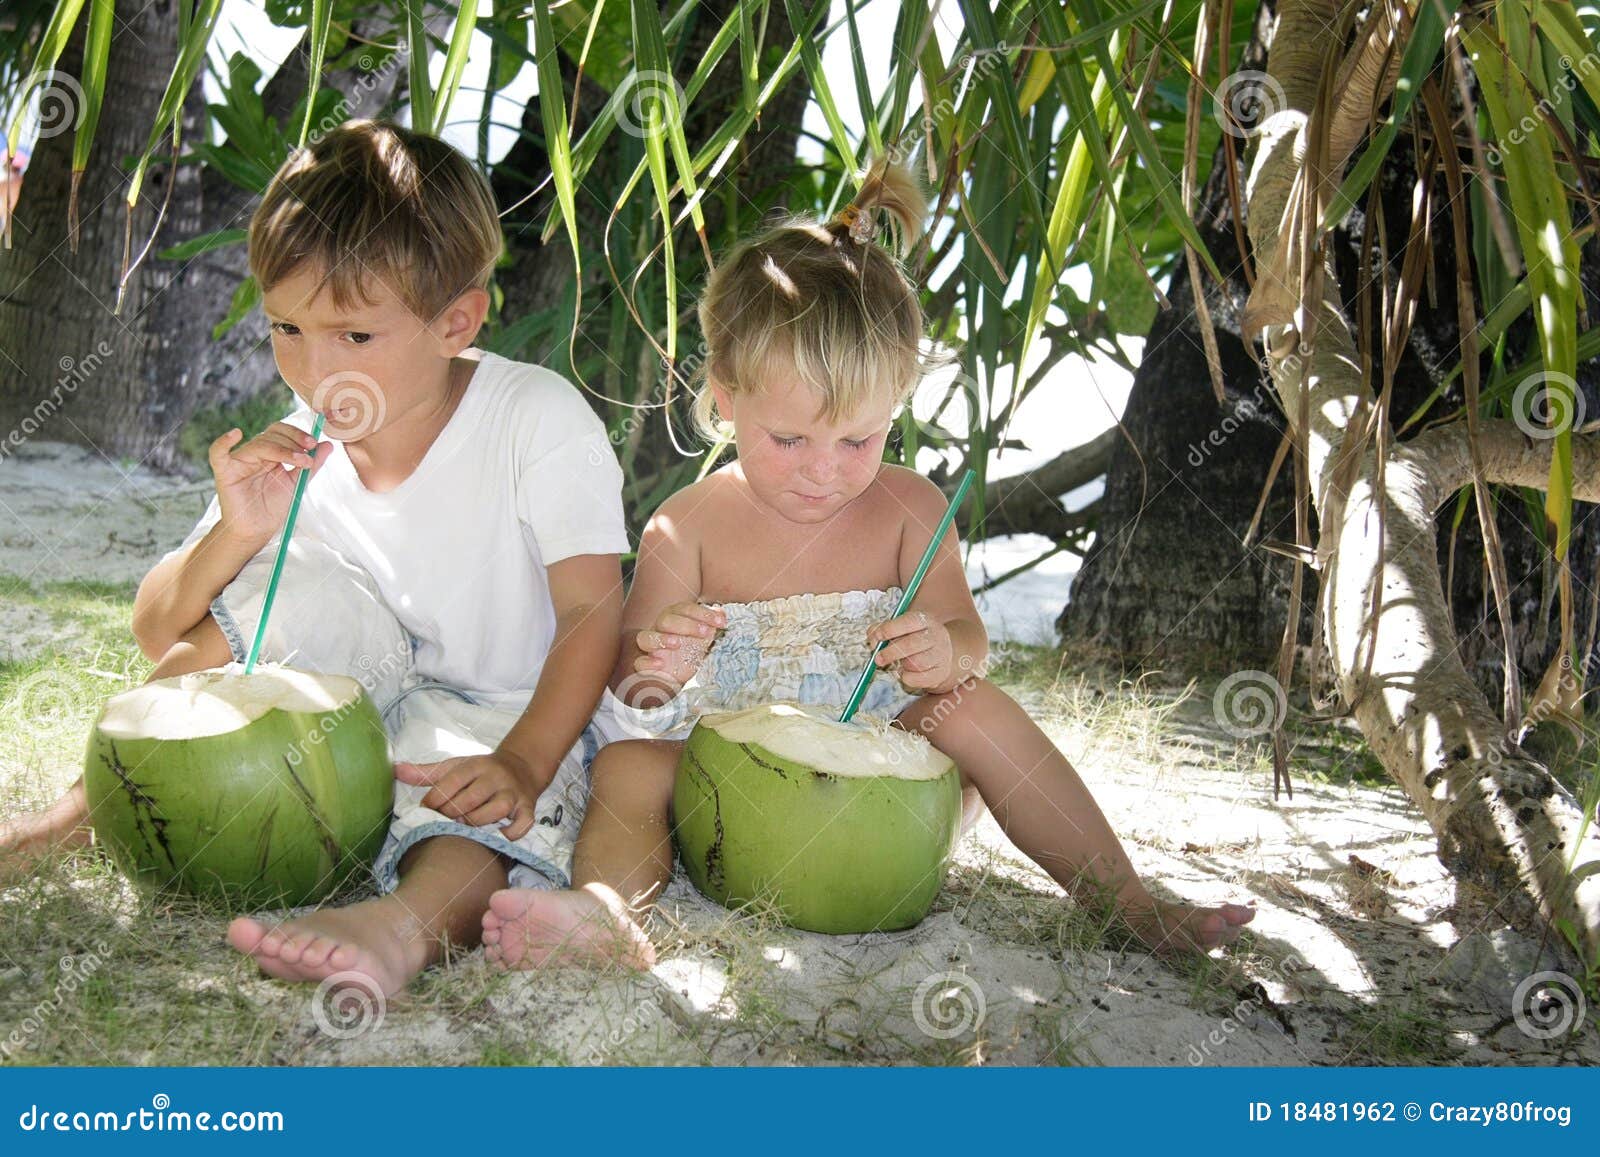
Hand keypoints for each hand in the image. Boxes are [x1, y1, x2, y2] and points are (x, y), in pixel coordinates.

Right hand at [209, 422, 330, 543]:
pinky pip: (217, 453)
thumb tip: (328, 444)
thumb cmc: (274, 506)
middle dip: (293, 441)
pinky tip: (234, 433)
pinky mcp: (224, 472)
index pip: (281, 432)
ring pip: (258, 445)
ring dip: (282, 449)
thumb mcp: (297, 483)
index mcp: (269, 453)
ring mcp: (238, 461)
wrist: (258, 529)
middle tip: (309, 451)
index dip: (297, 434)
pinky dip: (223, 442)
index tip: (314, 444)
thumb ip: (311, 465)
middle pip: (271, 435)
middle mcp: (253, 453)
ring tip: (300, 461)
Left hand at [393, 750, 551, 840]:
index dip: (434, 800)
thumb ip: (425, 772)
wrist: (521, 767)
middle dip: (452, 814)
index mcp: (475, 765)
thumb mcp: (455, 767)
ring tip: (466, 828)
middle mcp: (496, 777)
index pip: (451, 782)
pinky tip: (496, 836)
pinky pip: (522, 823)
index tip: (426, 810)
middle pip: (471, 798)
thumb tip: (395, 770)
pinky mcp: (528, 808)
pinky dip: (510, 833)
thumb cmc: (481, 771)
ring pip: (497, 809)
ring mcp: (513, 793)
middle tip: (443, 822)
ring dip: (478, 822)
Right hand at [631, 602, 725, 688]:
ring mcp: (651, 648)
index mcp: (674, 619)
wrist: (676, 677)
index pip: (684, 609)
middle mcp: (660, 630)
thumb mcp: (702, 639)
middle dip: (686, 624)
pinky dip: (647, 662)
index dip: (702, 613)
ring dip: (661, 638)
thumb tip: (722, 612)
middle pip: (665, 620)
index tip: (721, 622)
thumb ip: (710, 625)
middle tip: (705, 632)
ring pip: (645, 637)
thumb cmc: (688, 653)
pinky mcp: (646, 666)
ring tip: (677, 644)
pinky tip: (660, 664)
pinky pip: (639, 662)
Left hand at [865, 610, 954, 692]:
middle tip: (878, 659)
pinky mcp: (941, 672)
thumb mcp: (901, 628)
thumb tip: (872, 637)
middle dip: (890, 653)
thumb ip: (883, 629)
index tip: (876, 638)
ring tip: (901, 663)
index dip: (889, 629)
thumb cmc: (915, 639)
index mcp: (925, 620)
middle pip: (911, 644)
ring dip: (902, 665)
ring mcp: (941, 654)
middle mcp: (935, 635)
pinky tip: (907, 672)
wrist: (944, 654)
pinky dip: (908, 677)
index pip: (908, 621)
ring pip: (916, 663)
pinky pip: (919, 678)